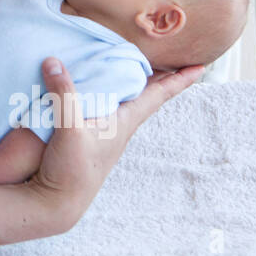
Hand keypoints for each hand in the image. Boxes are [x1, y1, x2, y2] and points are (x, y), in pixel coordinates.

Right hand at [23, 58, 205, 230]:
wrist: (55, 200)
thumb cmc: (72, 171)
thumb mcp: (69, 130)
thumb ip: (64, 95)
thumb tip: (54, 61)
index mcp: (123, 122)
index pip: (157, 95)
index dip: (179, 80)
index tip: (201, 67)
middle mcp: (116, 124)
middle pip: (143, 93)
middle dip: (157, 74)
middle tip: (169, 54)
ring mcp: (100, 129)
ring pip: (122, 98)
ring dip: (128, 80)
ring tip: (131, 61)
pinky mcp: (81, 132)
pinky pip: (98, 104)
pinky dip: (99, 88)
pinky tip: (89, 80)